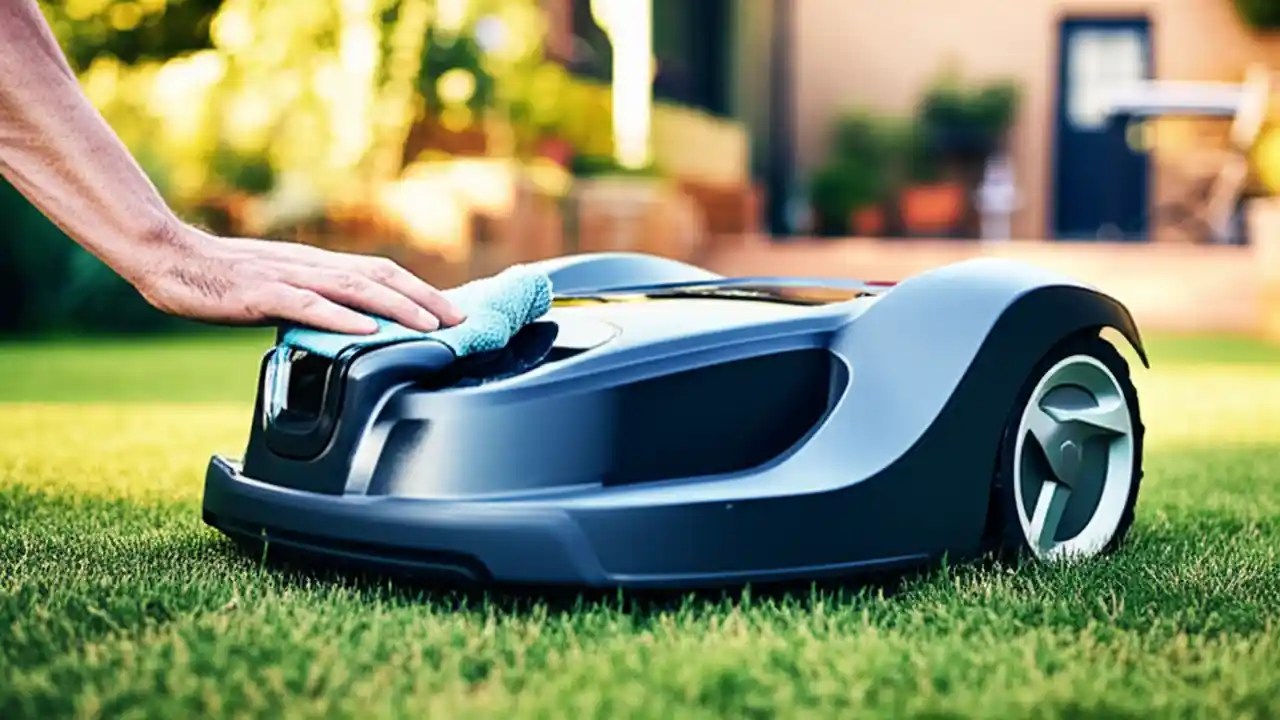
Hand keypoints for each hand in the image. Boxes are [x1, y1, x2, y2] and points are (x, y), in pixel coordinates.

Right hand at [131, 225, 465, 333]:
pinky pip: (308, 305)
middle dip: (425, 298)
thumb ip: (316, 305)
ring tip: (429, 325)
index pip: (381, 274)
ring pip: (354, 289)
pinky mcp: (262, 293)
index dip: (421, 290)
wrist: (169, 259)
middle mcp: (312, 266)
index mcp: (319, 266)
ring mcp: (289, 277)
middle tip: (460, 320)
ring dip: (397, 307)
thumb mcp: (280, 292)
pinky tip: (365, 331)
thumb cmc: (224, 281)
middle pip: (381, 276)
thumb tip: (351, 330)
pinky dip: (341, 318)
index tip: (453, 311)